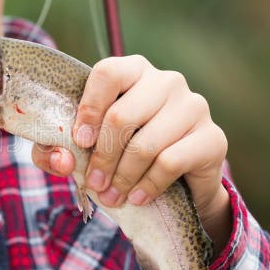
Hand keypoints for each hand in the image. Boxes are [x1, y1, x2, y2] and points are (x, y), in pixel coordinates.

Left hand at [32, 55, 231, 251]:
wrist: (182, 184)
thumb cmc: (125, 155)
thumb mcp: (85, 151)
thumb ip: (57, 152)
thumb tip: (59, 159)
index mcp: (134, 71)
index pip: (108, 73)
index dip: (89, 107)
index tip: (80, 141)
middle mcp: (167, 82)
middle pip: (123, 114)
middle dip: (102, 157)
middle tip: (94, 183)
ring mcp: (194, 107)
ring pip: (146, 143)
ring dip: (122, 177)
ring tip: (112, 197)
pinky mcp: (212, 137)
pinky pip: (171, 162)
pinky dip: (148, 185)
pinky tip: (137, 197)